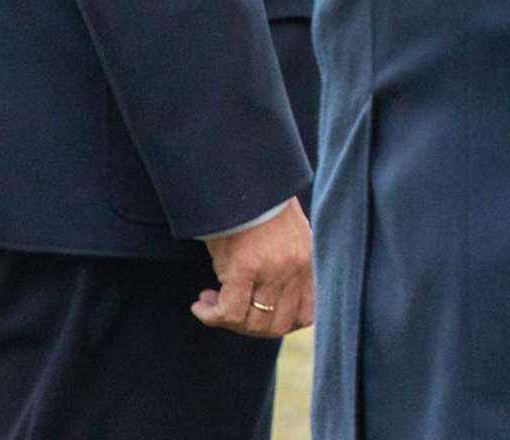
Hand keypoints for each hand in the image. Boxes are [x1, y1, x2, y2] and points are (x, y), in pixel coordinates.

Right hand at [194, 197, 312, 337]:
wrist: (241, 182)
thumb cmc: (258, 209)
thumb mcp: (285, 240)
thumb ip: (287, 270)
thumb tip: (268, 304)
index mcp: (309, 263)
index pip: (307, 315)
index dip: (281, 325)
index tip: (257, 316)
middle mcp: (296, 269)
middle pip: (276, 324)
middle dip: (248, 327)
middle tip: (227, 313)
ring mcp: (273, 270)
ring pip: (252, 322)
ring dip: (227, 321)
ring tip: (210, 301)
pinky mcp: (245, 268)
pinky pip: (229, 312)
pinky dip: (211, 315)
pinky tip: (200, 305)